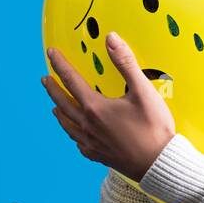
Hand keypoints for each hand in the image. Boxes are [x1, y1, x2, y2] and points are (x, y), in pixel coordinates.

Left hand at [41, 31, 175, 182]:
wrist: (159, 163)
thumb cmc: (154, 128)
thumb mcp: (143, 91)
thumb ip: (125, 63)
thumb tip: (111, 39)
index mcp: (95, 107)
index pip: (71, 80)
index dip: (60, 64)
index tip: (52, 53)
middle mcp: (87, 125)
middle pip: (63, 103)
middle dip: (53, 89)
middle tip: (45, 79)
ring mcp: (91, 142)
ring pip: (67, 124)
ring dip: (59, 112)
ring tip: (54, 106)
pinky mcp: (99, 155)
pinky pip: (78, 143)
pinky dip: (73, 134)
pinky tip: (76, 135)